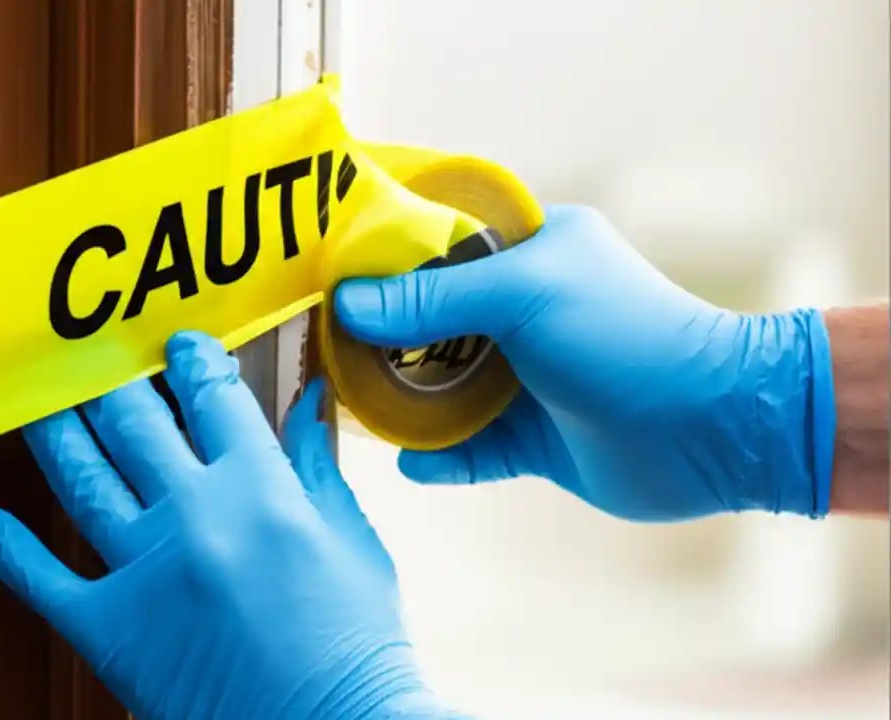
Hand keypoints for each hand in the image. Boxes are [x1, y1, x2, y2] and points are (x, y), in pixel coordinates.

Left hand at [0, 332, 463, 718]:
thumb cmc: (355, 648)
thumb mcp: (352, 545)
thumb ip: (318, 467)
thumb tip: (309, 404)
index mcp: (261, 492)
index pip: (212, 398)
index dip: (190, 359)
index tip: (177, 345)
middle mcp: (195, 519)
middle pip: (134, 423)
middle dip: (111, 381)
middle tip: (92, 357)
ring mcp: (145, 572)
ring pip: (83, 479)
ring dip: (54, 433)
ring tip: (38, 403)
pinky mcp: (110, 630)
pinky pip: (43, 581)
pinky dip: (10, 550)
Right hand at [335, 204, 833, 520]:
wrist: (713, 428)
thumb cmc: (628, 335)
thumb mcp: (524, 295)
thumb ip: (433, 297)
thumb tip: (348, 303)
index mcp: (526, 252)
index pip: (436, 241)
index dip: (383, 255)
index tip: (328, 273)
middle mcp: (519, 310)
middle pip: (425, 319)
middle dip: (378, 337)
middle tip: (325, 349)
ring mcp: (524, 376)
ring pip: (438, 385)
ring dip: (399, 399)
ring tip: (355, 408)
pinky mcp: (531, 439)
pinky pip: (466, 448)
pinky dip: (436, 456)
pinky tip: (410, 461)